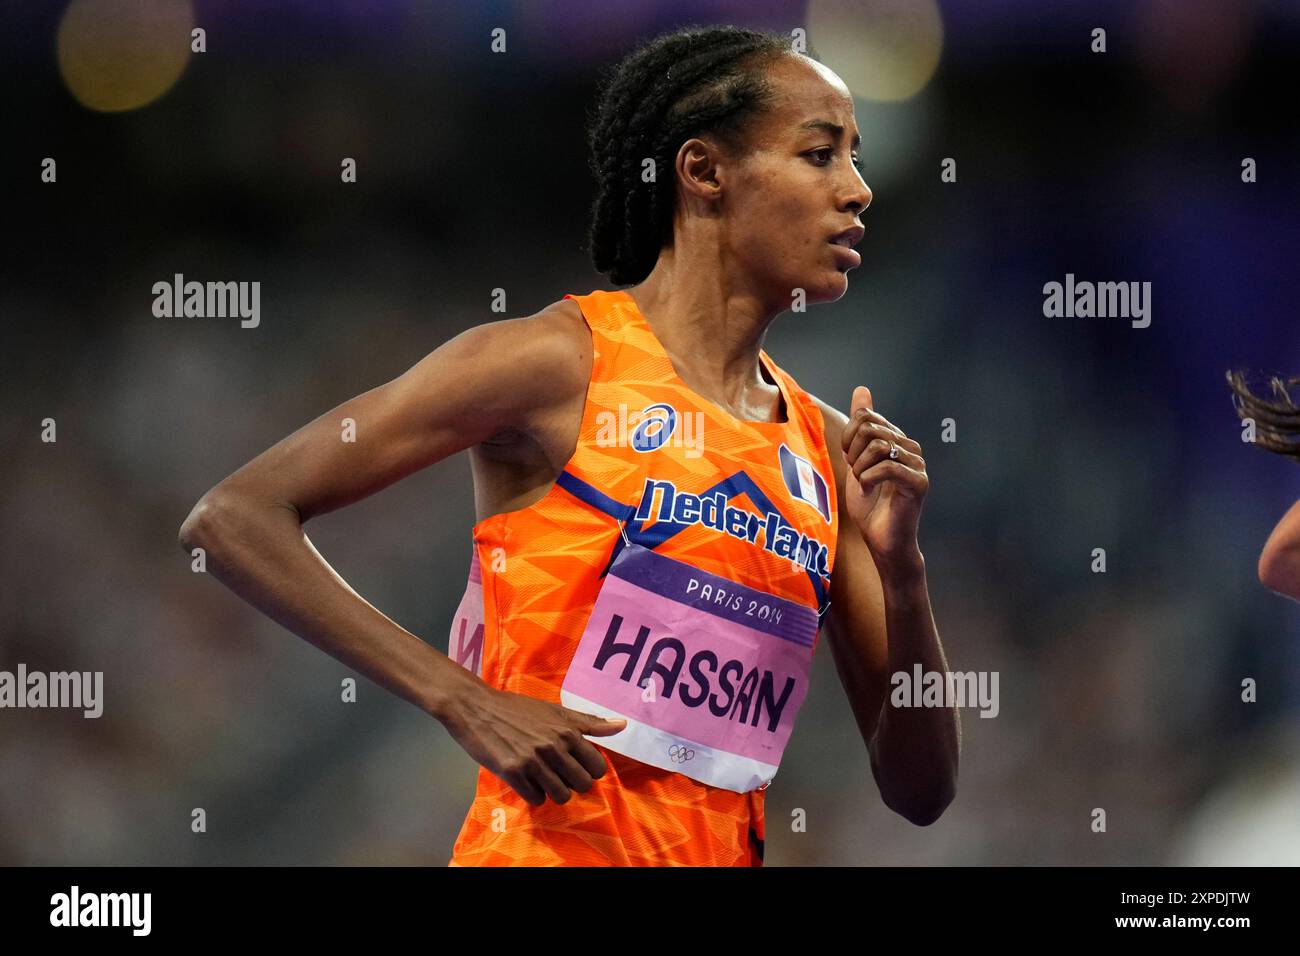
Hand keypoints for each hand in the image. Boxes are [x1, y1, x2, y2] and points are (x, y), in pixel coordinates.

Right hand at [442, 683, 626, 805]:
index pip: (598, 767)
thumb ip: (589, 722)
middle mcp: (553, 746)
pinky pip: (536, 799)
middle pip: (581, 785)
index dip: (588, 770)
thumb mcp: (555, 711)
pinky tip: (525, 780)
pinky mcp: (512, 772)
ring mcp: (533, 760)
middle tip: (556, 772)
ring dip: (552, 791)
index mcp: (567, 730)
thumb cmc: (517, 709)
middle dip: (572, 783)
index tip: (575, 765)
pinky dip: (533, 794)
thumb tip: (623, 725)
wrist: (476, 707)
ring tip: (541, 777)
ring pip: (560, 796)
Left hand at [841, 385, 928, 564]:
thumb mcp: (857, 460)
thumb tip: (862, 389)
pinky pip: (886, 467)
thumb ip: (859, 427)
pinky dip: (868, 479)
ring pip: (877, 446)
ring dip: (860, 468)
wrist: (881, 539)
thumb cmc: (869, 504)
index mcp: (897, 439)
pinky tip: (869, 490)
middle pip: (869, 430)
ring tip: (864, 484)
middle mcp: (911, 447)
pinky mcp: (919, 482)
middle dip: (852, 453)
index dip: (848, 437)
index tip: (849, 459)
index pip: (865, 417)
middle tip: (856, 474)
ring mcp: (918, 464)